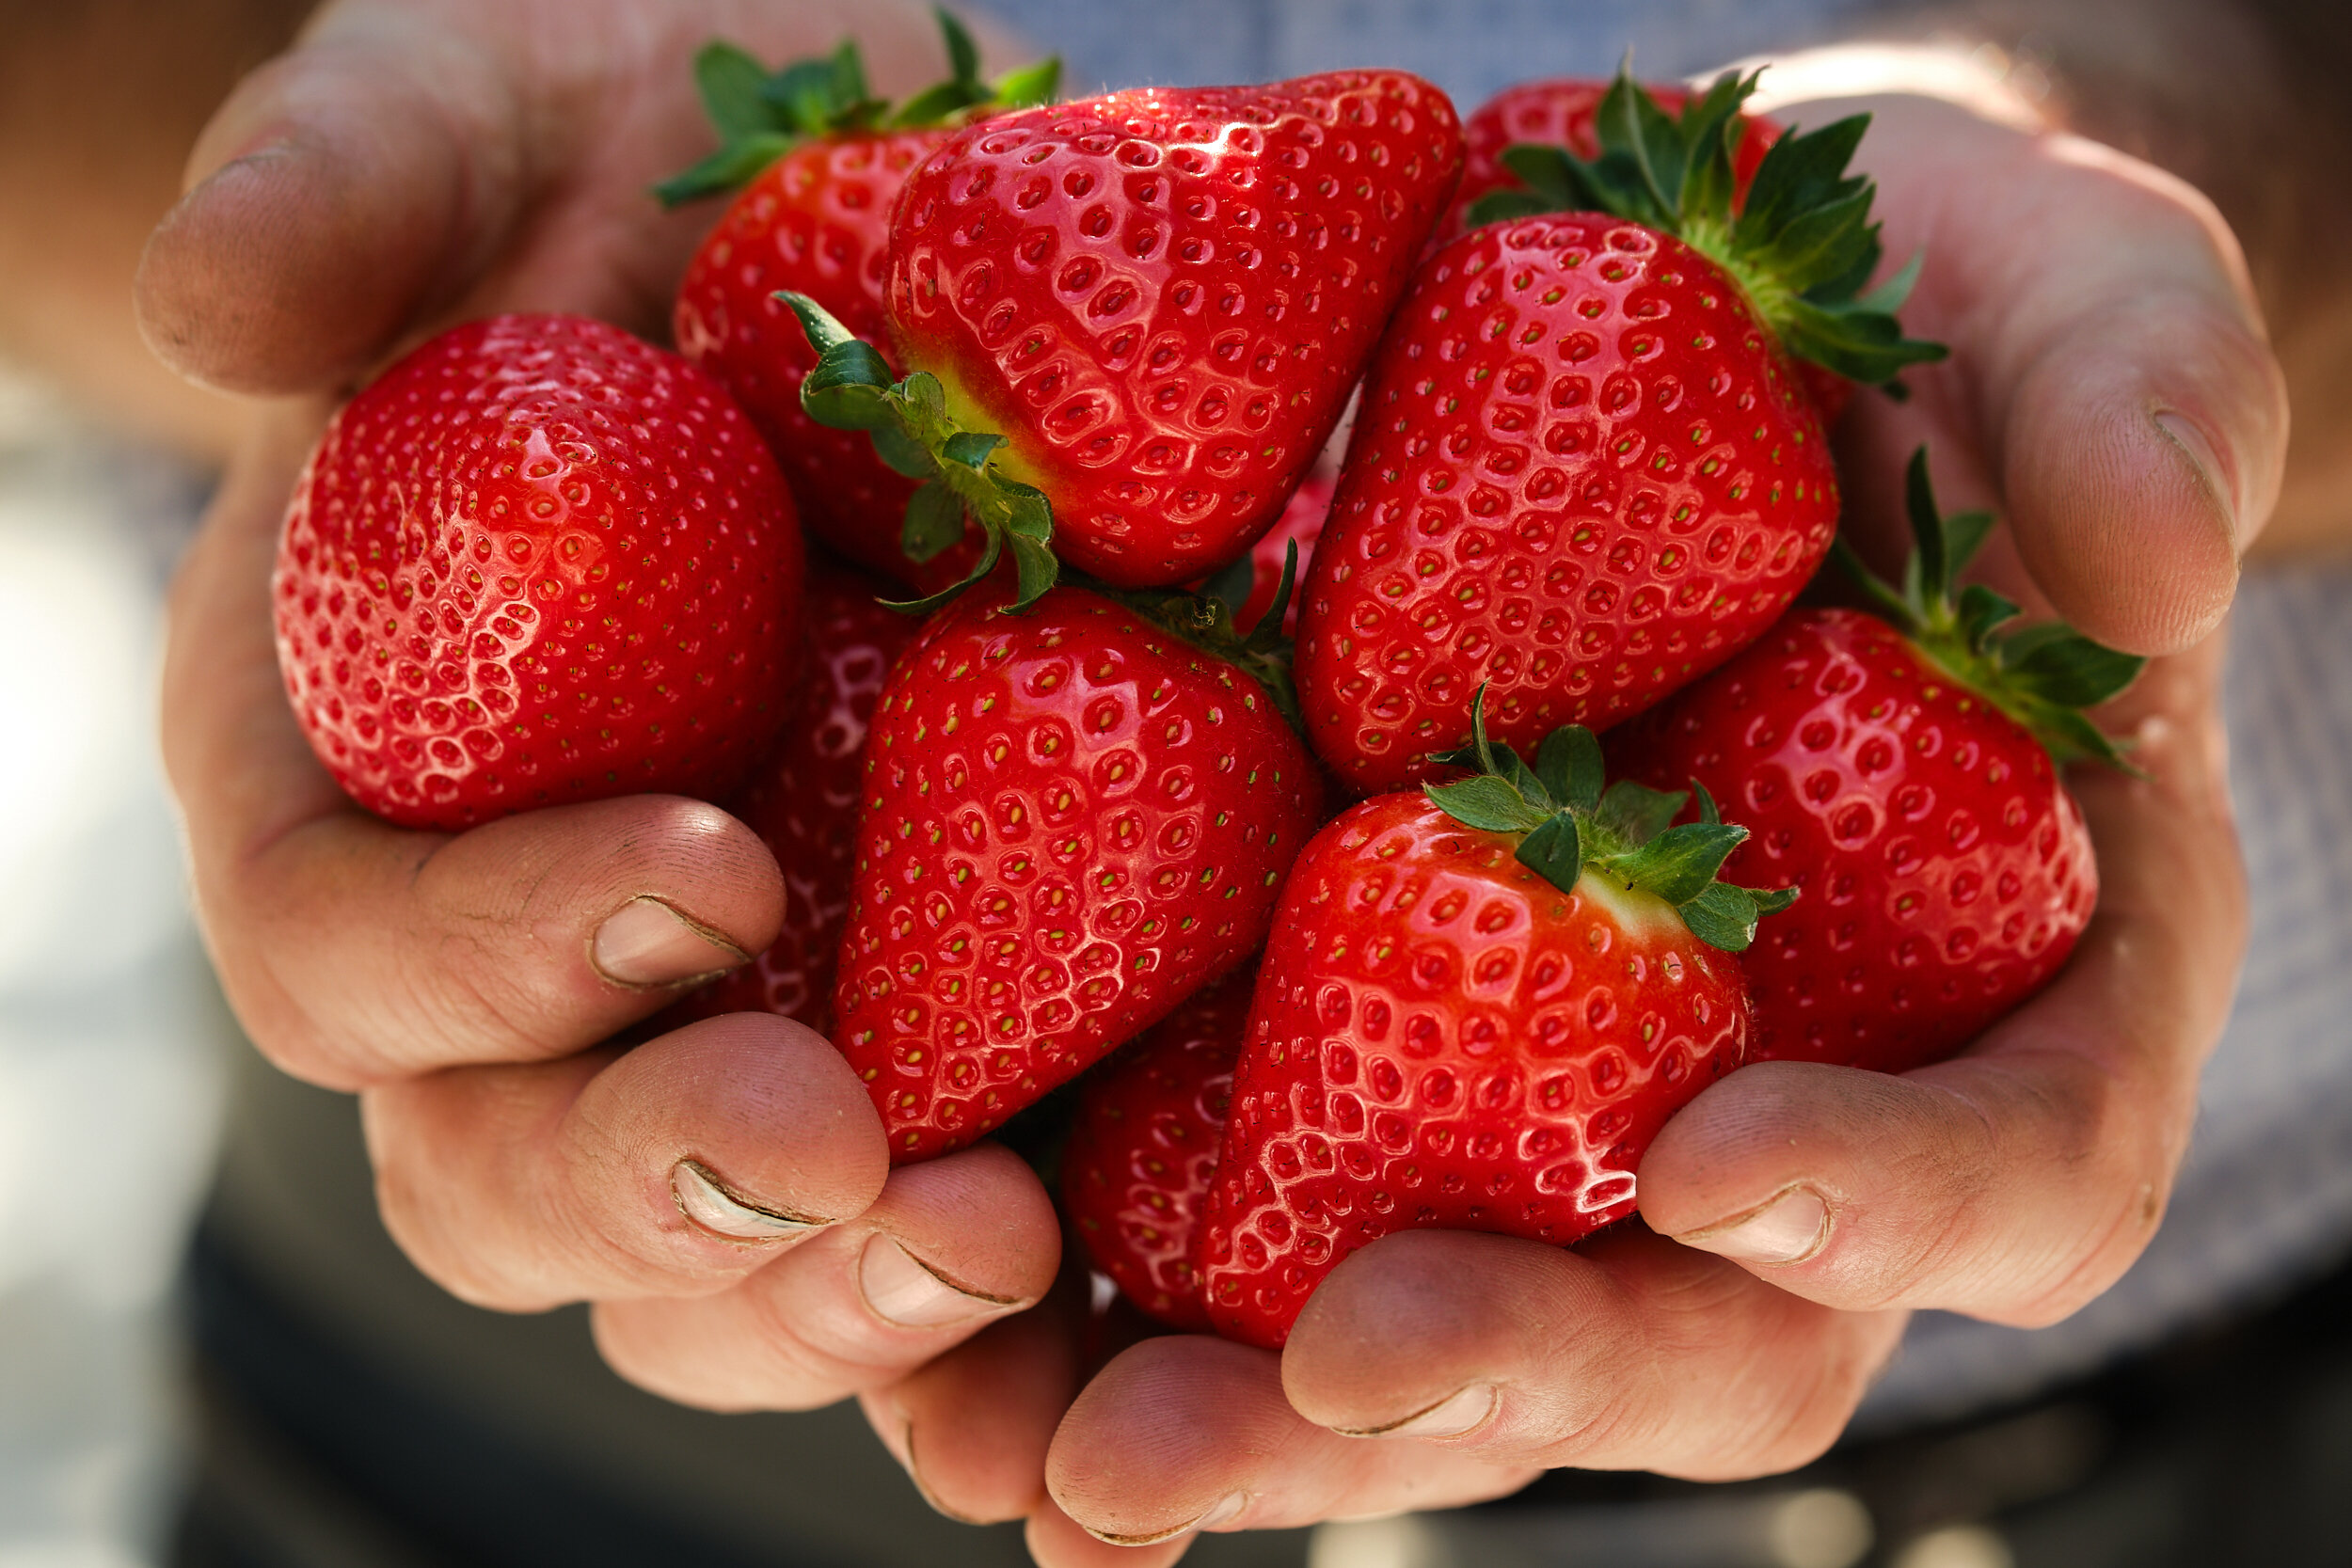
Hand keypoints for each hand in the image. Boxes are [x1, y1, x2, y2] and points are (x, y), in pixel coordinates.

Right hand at [154, 0, 1058, 1433]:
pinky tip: (1138, 1381)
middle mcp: (514, 964)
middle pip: (517, 1178)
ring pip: (719, 1275)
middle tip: (866, 1157)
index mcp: (359, 777)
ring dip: (849, 1309)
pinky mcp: (919, 1048)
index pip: (354, 938)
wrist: (757, 273)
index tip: (704, 866)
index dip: (495, 948)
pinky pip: (929, 1250)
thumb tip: (238, 298)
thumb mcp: (465, 120)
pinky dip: (1011, 1352)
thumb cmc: (590, 196)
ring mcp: (715, 1034)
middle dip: (674, 1190)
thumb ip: (346, 179)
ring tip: (1017, 1259)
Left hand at [890, 67, 2272, 1562]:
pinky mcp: (1329, 1018)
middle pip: (1684, 1332)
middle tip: (1334, 1369)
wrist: (1689, 314)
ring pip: (1427, 1324)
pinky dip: (1089, 1268)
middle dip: (1511, 1369)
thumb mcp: (2063, 290)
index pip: (2017, 1162)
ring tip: (1072, 1446)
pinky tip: (938, 1282)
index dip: (1892, 1199)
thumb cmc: (1912, 312)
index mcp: (2003, 975)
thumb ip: (2132, 390)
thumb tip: (2149, 564)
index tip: (1719, 1158)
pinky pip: (1226, 1183)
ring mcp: (1536, 1087)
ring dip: (1251, 1407)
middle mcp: (1767, 1089)